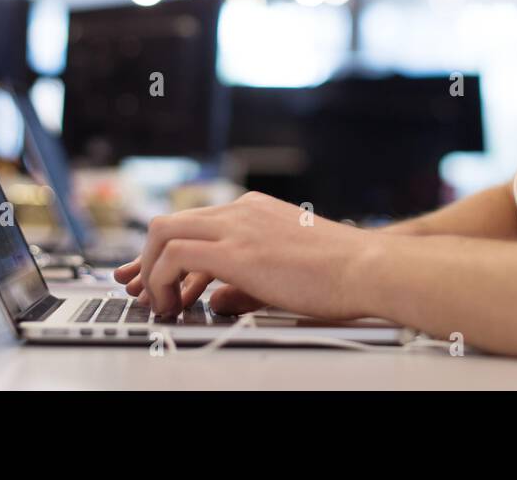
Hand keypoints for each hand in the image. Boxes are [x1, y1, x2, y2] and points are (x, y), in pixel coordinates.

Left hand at [111, 192, 376, 319]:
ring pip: (163, 231)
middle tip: (148, 294)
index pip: (194, 225)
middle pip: (171, 223)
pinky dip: (161, 279)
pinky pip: (175, 255)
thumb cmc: (341, 275)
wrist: (368, 267)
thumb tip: (215, 298)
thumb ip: (243, 283)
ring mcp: (238, 226)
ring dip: (151, 270)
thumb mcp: (283, 274)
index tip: (154, 281)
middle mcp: (242, 211)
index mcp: (255, 212)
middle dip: (148, 260)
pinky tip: (173, 305)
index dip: (168, 255)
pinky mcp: (237, 250)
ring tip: (161, 306)